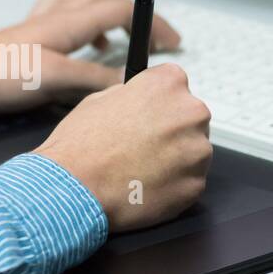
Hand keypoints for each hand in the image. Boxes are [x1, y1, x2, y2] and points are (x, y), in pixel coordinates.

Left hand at [0, 0, 180, 112]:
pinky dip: (75, 28)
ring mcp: (37, 26)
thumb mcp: (54, 81)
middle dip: (133, 16)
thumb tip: (129, 84)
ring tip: (112, 42)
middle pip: (104, 1)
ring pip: (80, 7)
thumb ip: (94, 81)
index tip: (173, 43)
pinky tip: (71, 50)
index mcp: (67, 22)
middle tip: (151, 38)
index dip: (152, 24)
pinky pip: (58, 22)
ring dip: (104, 18)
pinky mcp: (22, 40)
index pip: (122, 10)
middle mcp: (55, 17)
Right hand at [35, 64, 211, 232]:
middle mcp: (190, 113)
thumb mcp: (98, 100)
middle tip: (142, 145)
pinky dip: (172, 185)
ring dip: (174, 159)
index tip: (148, 113)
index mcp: (167, 84)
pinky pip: (189, 181)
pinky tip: (146, 187)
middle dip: (171, 130)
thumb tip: (138, 101)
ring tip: (140, 169)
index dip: (157, 100)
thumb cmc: (80, 145)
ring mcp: (197, 151)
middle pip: (190, 118)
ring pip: (193, 151)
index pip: (174, 83)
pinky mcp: (195, 184)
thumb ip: (130, 95)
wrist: (75, 190)